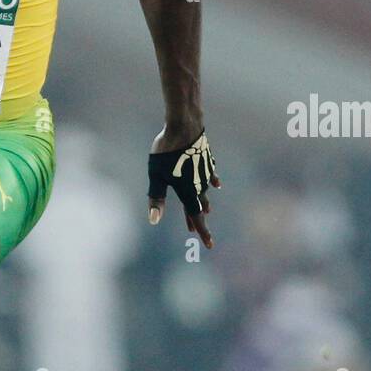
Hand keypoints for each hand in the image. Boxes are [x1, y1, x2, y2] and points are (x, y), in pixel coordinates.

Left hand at [147, 126, 220, 248]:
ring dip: (204, 200)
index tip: (210, 245)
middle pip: (199, 204)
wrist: (184, 125)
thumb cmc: (167, 151)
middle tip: (194, 230)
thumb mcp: (157, 177)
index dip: (202, 231)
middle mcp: (199, 183)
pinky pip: (210, 173)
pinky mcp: (206, 158)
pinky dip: (212, 180)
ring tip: (207, 210)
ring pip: (205, 189)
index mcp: (188, 190)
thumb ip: (156, 198)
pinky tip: (217, 184)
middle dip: (197, 218)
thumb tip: (154, 221)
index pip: (195, 216)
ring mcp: (205, 170)